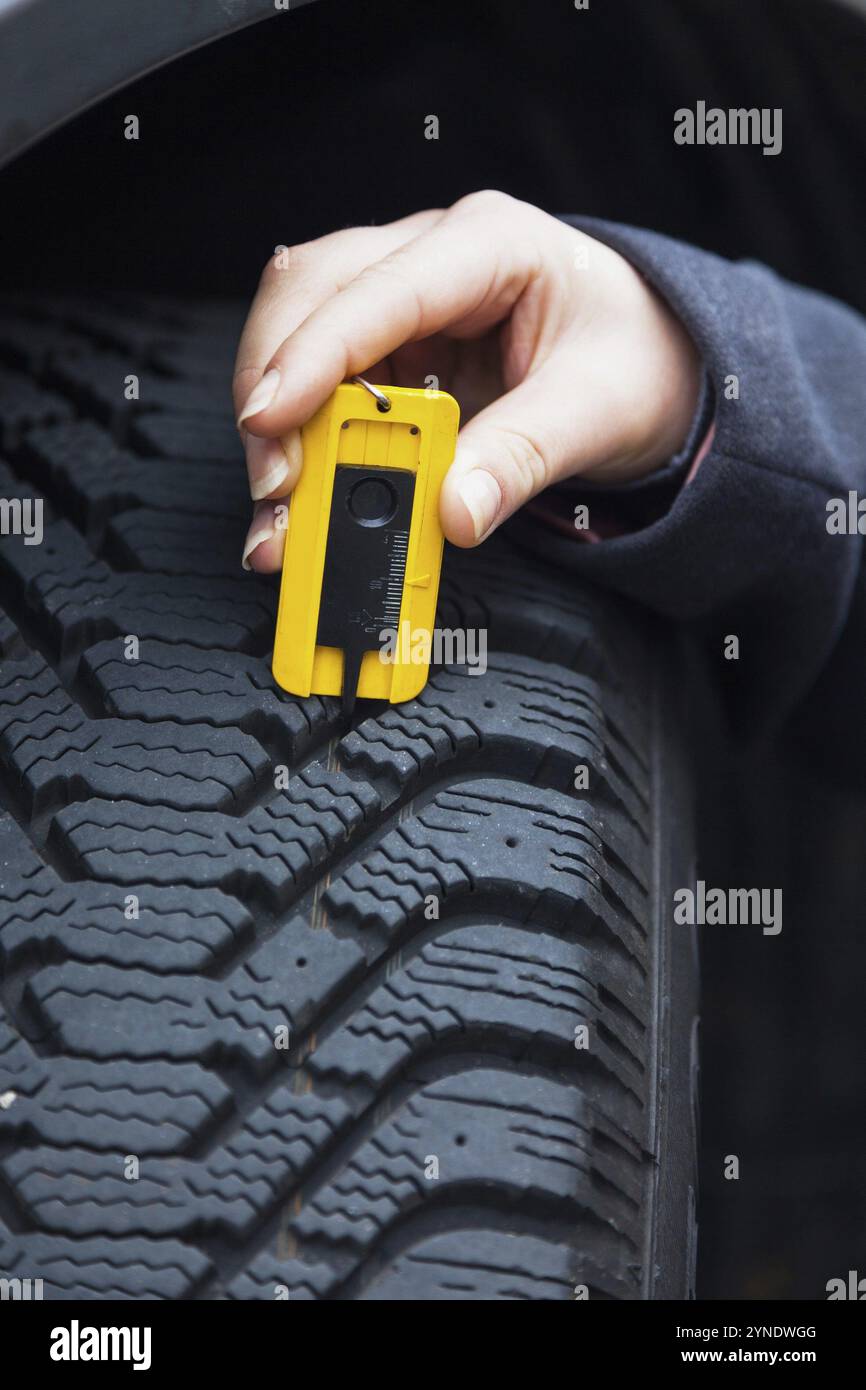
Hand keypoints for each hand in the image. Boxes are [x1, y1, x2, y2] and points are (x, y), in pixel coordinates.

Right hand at [233, 191, 700, 570]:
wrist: (652, 362)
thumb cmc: (631, 362)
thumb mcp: (594, 412)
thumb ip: (521, 459)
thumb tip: (453, 513)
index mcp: (490, 243)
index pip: (380, 289)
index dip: (313, 355)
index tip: (271, 421)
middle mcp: (430, 256)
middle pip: (310, 295)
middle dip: (273, 388)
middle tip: (276, 484)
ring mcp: (399, 299)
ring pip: (296, 335)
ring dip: (276, 423)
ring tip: (283, 509)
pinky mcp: (385, 349)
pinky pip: (318, 384)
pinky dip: (301, 442)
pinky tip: (302, 494)